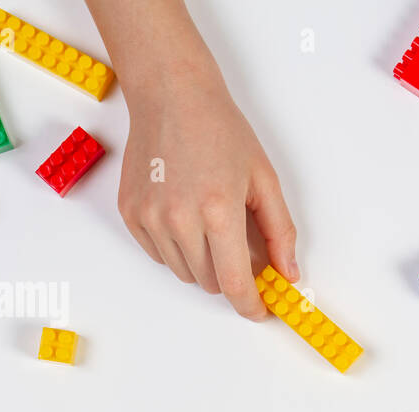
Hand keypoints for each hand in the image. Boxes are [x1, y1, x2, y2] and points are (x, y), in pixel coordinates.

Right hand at [117, 75, 297, 319]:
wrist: (171, 96)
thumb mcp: (263, 180)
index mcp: (218, 211)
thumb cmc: (219, 130)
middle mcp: (179, 219)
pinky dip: (177, 248)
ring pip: (184, 273)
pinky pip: (159, 255)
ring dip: (203, 262)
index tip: (259, 310)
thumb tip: (288, 274)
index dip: (250, 305)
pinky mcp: (130, 214)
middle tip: (238, 244)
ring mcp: (149, 217)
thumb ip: (280, 232)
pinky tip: (185, 215)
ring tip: (209, 220)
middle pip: (210, 282)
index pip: (234, 283)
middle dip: (230, 274)